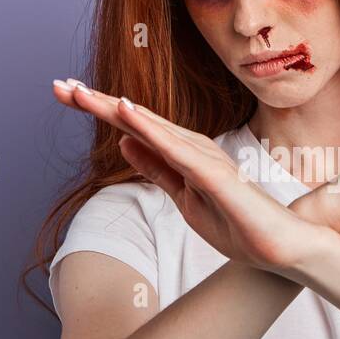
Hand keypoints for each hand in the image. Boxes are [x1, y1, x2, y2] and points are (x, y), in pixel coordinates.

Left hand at [52, 80, 330, 275]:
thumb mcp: (185, 199)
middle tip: (58, 86)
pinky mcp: (216, 177)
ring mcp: (205, 161)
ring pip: (154, 129)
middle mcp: (193, 150)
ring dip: (117, 110)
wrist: (281, 253)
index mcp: (183, 157)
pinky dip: (151, 130)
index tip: (64, 94)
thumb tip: (124, 143)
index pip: (134, 130)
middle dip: (96, 103)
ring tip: (82, 93)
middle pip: (137, 122)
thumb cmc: (240, 226)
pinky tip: (127, 114)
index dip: (99, 110)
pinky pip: (177, 151)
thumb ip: (157, 170)